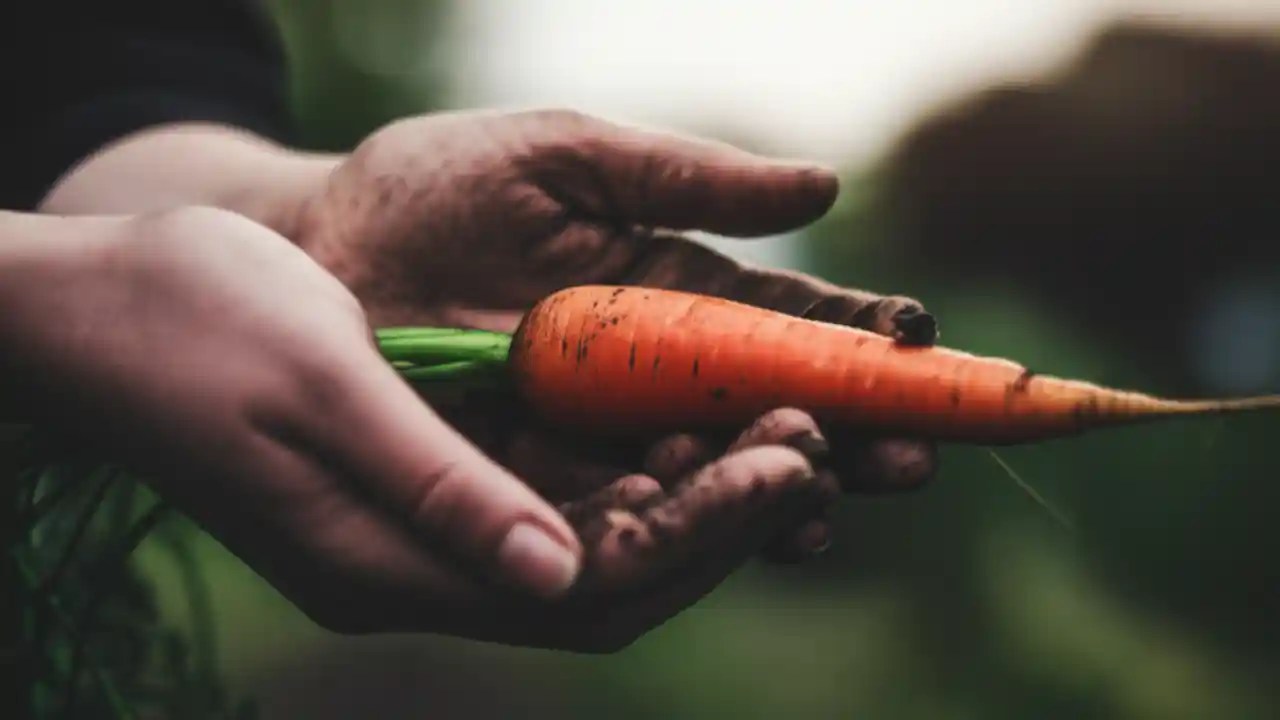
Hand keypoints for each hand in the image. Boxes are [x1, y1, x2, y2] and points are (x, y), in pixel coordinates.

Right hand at [0, 207, 859, 650]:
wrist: (96, 309)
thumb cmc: (194, 325)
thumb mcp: (322, 391)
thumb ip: (442, 489)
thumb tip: (562, 574)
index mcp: (385, 564)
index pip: (581, 589)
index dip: (696, 535)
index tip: (784, 463)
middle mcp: (413, 570)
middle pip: (603, 580)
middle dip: (717, 519)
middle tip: (810, 442)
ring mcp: (416, 535)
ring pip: (588, 545)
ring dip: (687, 494)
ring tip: (775, 428)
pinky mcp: (420, 490)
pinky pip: (549, 501)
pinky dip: (624, 469)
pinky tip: (678, 420)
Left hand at [280, 109, 938, 554]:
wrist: (317, 246)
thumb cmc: (436, 184)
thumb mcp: (566, 155)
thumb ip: (687, 176)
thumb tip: (824, 187)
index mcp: (671, 287)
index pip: (785, 319)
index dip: (856, 336)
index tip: (921, 343)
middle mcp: (651, 370)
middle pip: (768, 410)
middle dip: (845, 434)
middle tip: (916, 457)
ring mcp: (600, 430)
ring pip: (711, 473)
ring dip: (779, 490)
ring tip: (835, 496)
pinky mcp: (541, 478)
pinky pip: (626, 513)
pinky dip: (683, 522)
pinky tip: (734, 527)